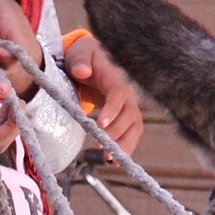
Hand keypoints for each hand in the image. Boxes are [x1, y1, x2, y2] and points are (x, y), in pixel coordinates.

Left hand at [64, 34, 143, 154]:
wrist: (93, 60)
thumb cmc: (85, 56)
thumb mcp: (80, 53)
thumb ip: (80, 61)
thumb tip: (83, 71)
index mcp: (117, 78)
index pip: (119, 94)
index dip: (113, 109)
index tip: (101, 124)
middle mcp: (128, 94)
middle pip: (129, 115)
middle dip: (116, 133)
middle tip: (100, 146)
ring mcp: (130, 107)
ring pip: (134, 128)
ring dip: (124, 144)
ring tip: (108, 158)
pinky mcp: (127, 117)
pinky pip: (131, 134)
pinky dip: (126, 148)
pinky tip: (113, 160)